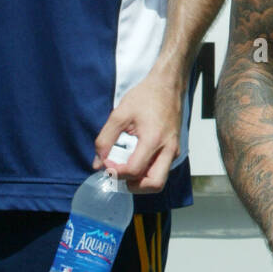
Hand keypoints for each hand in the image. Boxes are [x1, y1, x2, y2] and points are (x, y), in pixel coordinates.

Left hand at [93, 70, 182, 192]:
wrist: (168, 85)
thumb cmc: (146, 96)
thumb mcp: (119, 114)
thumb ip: (105, 140)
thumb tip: (98, 163)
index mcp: (153, 139)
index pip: (134, 170)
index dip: (116, 172)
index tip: (106, 163)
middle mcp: (167, 149)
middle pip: (155, 184)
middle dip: (134, 187)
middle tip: (119, 177)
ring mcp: (173, 150)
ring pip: (160, 180)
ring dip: (142, 182)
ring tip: (126, 170)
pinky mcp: (174, 149)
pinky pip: (161, 169)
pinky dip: (147, 172)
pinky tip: (135, 160)